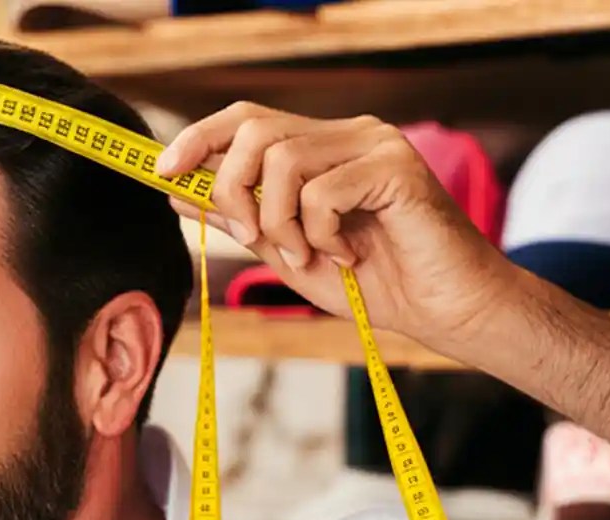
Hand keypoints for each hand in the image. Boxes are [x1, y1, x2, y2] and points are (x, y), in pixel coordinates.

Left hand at [158, 102, 512, 353]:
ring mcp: (375, 143)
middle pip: (255, 130)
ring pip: (283, 159)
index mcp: (324, 146)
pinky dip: (319, 233)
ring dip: (278, 221)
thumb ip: (242, 220)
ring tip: (308, 256)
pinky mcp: (396, 165)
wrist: (446, 311)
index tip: (163, 171)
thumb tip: (180, 193)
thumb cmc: (377, 284)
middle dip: (232, 189)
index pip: (247, 118)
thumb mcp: (292, 253)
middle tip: (250, 239)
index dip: (198, 138)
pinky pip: (321, 189)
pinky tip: (348, 255)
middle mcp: (348, 133)